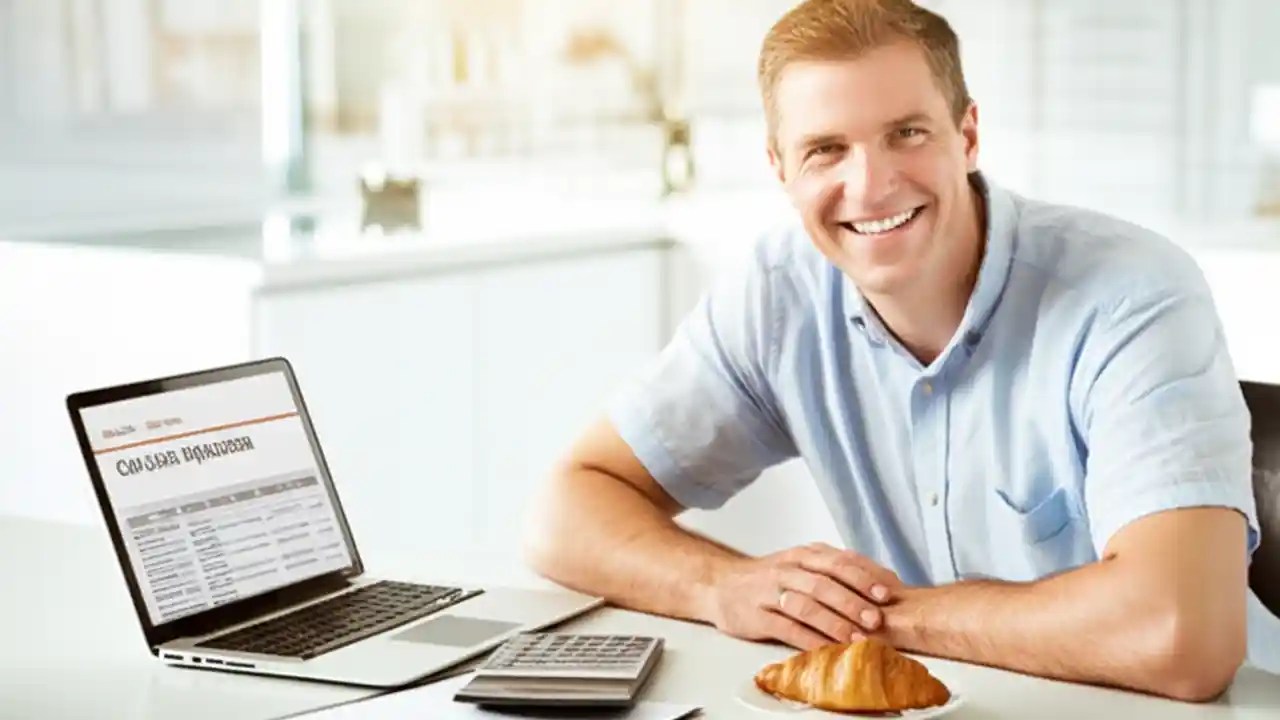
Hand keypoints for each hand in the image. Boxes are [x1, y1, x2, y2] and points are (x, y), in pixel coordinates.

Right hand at [702, 542, 903, 649]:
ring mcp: (770, 593)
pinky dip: (810, 640)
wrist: (720, 585)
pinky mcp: (757, 617)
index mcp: (803, 555)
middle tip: (876, 618)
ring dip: (834, 623)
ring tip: (857, 638)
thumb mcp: (800, 563)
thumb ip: (835, 568)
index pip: (838, 561)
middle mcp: (787, 570)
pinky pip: (787, 629)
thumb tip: (883, 578)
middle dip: (853, 601)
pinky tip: (827, 650)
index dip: (864, 576)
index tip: (888, 592)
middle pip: (823, 583)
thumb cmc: (769, 578)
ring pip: (806, 606)